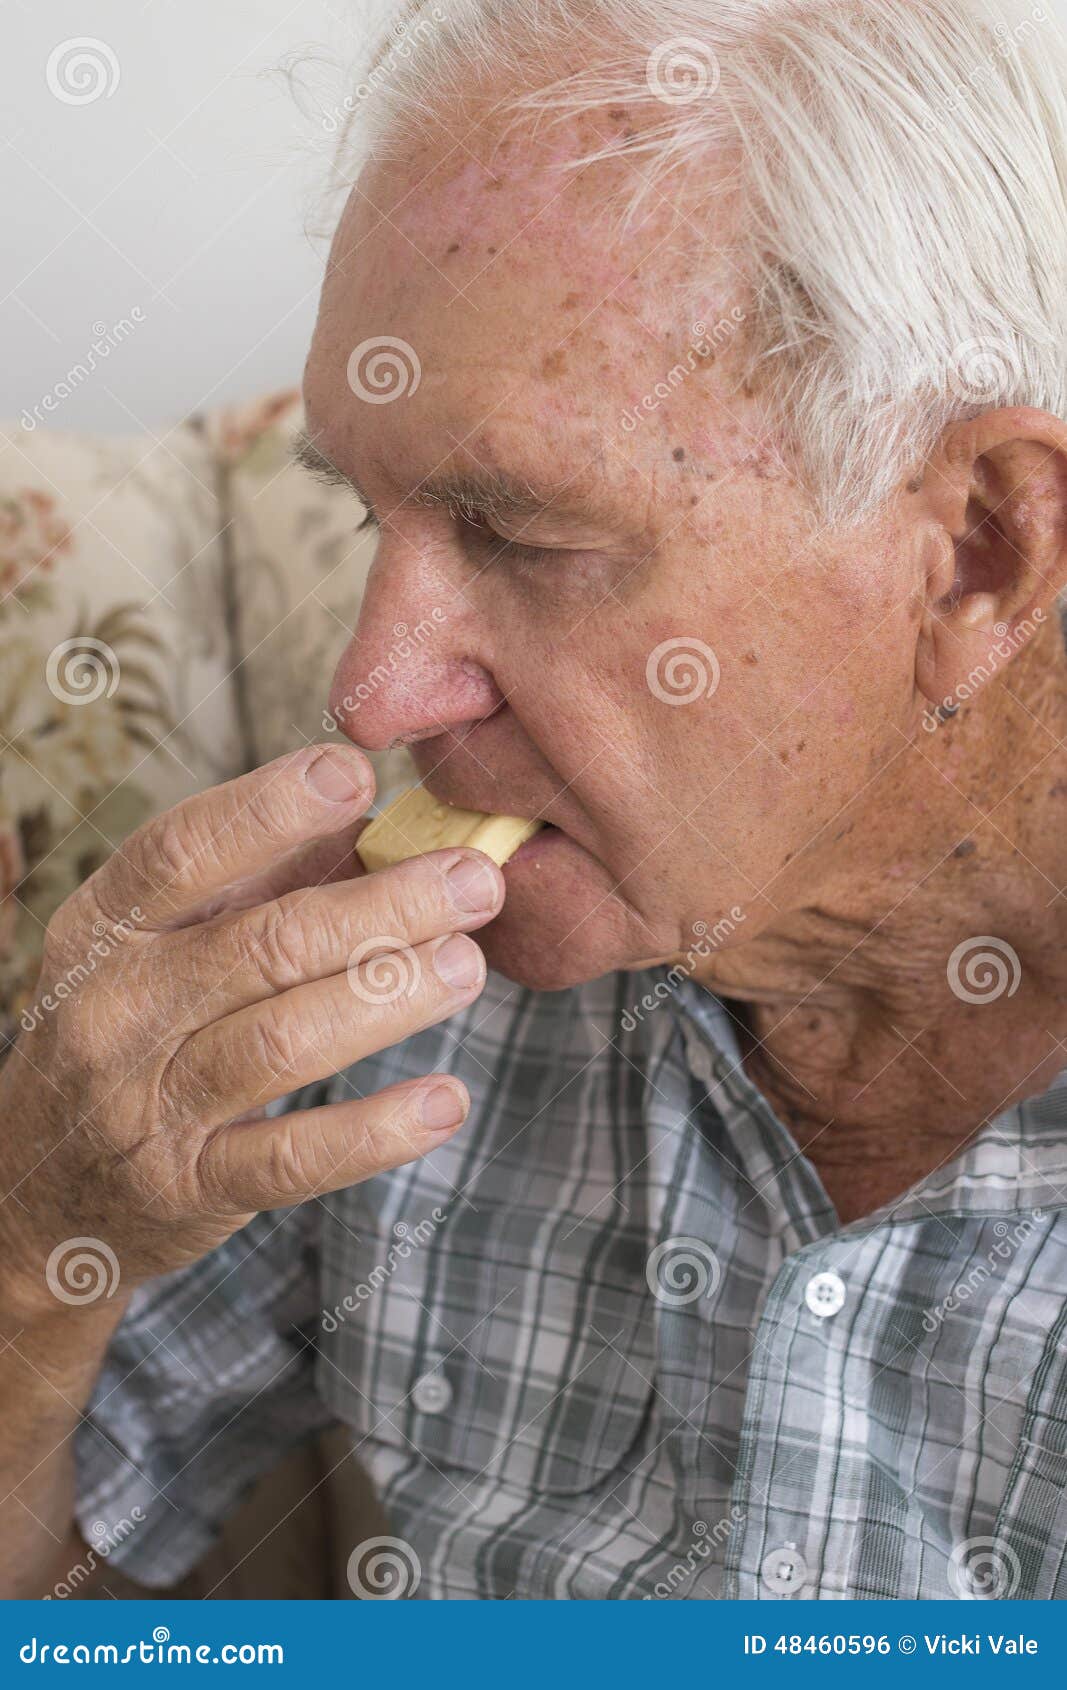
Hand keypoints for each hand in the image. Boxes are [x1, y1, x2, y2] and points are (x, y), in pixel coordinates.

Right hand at [0, 745, 500, 1313]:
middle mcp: (117, 1010)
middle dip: (381, 908)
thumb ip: (257, 882)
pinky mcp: (190, 1188)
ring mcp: (148, 1105)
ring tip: (467, 965)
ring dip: (388, 999)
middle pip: (262, 945)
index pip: (179, 852)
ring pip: (283, 1042)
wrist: (37, 1188)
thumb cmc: (127, 1032)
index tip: (355, 774)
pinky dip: (377, 1130)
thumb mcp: (158, 945)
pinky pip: (294, 1157)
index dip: (268, 808)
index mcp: (105, 928)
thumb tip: (376, 821)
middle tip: (473, 881)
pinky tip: (445, 1099)